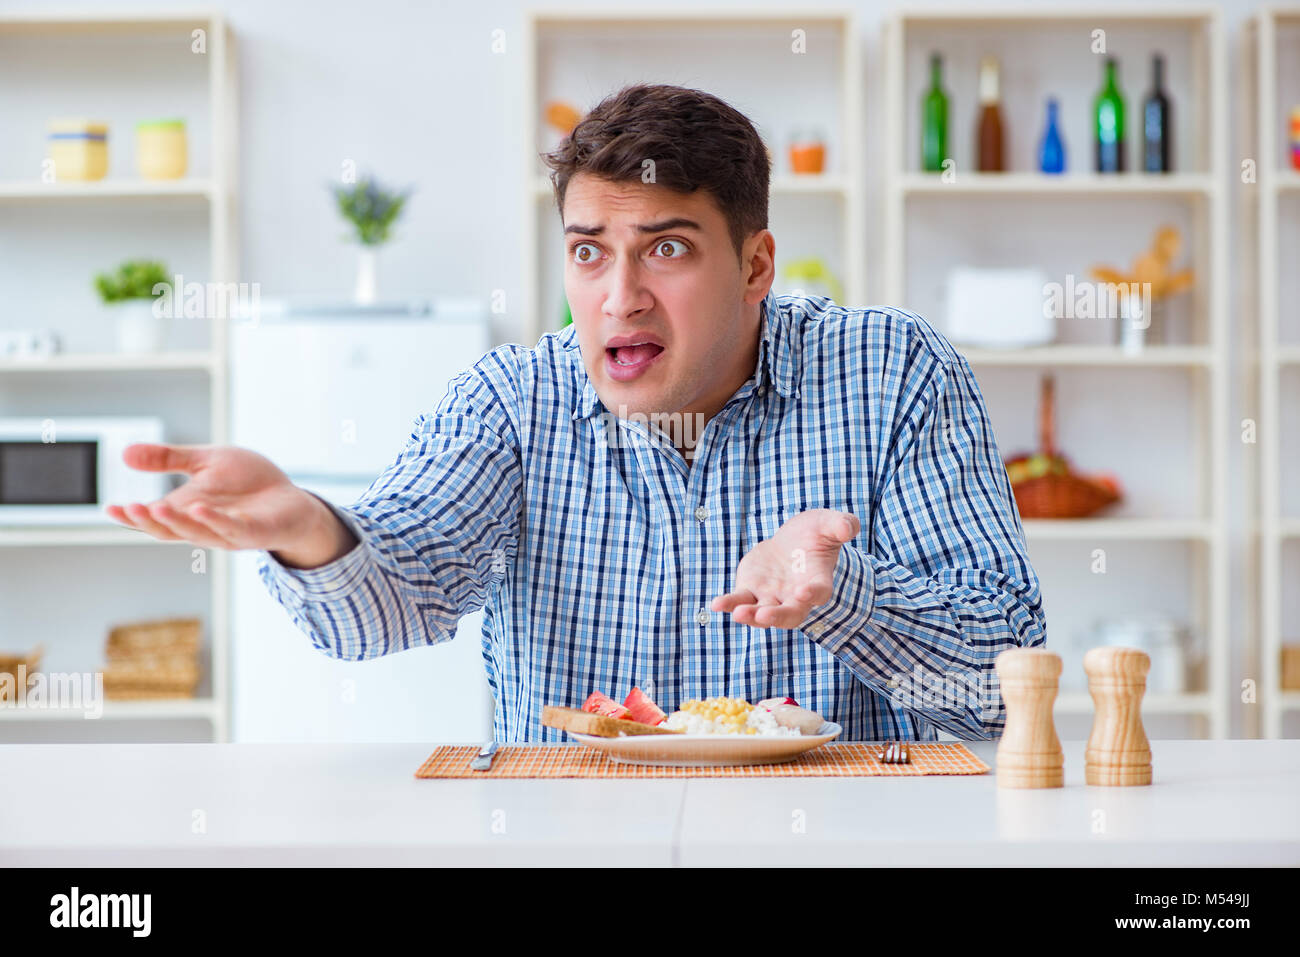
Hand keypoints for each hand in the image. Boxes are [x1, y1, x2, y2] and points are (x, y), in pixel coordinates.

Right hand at [105, 443, 332, 554]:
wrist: (292, 499)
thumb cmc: (248, 484)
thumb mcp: (206, 462)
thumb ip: (170, 459)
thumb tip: (125, 453)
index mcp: (188, 511)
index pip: (155, 519)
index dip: (132, 517)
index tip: (111, 508)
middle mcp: (205, 526)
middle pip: (170, 531)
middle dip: (148, 521)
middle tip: (129, 508)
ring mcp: (230, 532)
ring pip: (198, 533)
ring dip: (176, 523)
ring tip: (155, 508)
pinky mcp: (256, 532)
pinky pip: (233, 530)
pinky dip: (215, 521)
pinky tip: (199, 508)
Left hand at [711, 509, 859, 629]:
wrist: (792, 541)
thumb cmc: (815, 534)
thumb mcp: (827, 523)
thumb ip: (841, 525)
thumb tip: (848, 528)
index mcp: (817, 582)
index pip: (819, 593)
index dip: (812, 594)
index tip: (804, 593)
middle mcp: (795, 597)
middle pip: (789, 614)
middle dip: (777, 616)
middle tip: (764, 615)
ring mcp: (771, 597)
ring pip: (762, 613)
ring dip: (751, 616)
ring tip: (739, 614)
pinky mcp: (750, 591)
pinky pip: (740, 601)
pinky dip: (729, 604)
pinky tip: (716, 604)